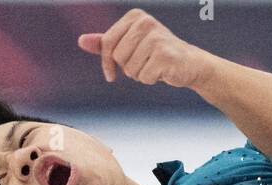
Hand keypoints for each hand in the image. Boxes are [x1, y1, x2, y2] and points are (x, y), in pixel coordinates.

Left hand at [77, 9, 213, 87]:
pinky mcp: (164, 55)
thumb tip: (81, 41)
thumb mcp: (130, 45)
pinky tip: (162, 72)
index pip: (107, 42)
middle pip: (118, 56)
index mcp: (135, 16)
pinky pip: (144, 77)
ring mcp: (156, 38)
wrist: (190, 64)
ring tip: (154, 66)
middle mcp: (146, 23)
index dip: (106, 62)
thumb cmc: (157, 54)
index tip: (110, 74)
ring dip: (140, 74)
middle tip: (144, 64)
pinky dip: (151, 79)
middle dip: (128, 68)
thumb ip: (106, 43)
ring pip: (130, 69)